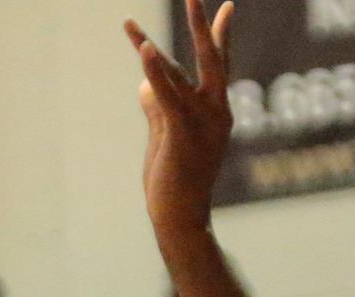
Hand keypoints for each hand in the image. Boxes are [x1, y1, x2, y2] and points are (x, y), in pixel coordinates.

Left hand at [125, 0, 236, 239]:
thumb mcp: (166, 138)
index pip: (219, 67)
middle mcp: (216, 112)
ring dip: (148, 50)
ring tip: (127, 25)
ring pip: (176, 75)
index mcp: (217, 112)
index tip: (227, 7)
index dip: (220, 36)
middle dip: (202, 26)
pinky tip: (143, 47)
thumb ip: (158, 108)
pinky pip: (166, 94)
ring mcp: (202, 122)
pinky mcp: (182, 132)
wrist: (180, 218)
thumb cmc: (175, 182)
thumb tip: (144, 82)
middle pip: (211, 59)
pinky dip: (154, 70)